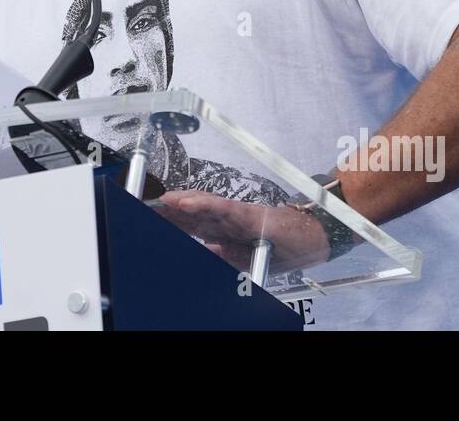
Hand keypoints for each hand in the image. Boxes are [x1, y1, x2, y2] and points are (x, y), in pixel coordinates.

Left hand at [155, 190, 330, 273]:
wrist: (316, 237)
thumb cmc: (287, 244)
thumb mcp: (249, 258)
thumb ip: (225, 255)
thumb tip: (205, 251)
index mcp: (226, 230)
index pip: (191, 222)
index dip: (170, 217)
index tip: (148, 212)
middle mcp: (228, 220)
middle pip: (191, 212)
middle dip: (167, 209)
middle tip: (142, 203)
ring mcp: (238, 215)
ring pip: (203, 206)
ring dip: (178, 203)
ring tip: (157, 200)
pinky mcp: (252, 215)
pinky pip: (224, 209)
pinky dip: (204, 204)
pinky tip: (187, 202)